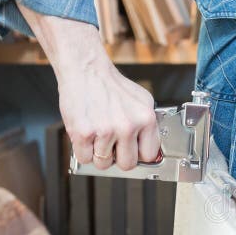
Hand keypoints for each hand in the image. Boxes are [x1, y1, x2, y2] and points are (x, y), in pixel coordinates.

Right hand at [17, 2, 159, 169]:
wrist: (86, 69)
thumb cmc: (112, 86)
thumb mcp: (142, 101)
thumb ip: (149, 125)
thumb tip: (152, 150)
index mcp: (146, 119)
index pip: (149, 155)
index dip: (139, 155)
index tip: (132, 152)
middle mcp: (128, 126)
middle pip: (127, 164)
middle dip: (119, 158)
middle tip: (112, 146)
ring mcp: (105, 131)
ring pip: (104, 164)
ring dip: (99, 154)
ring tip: (98, 136)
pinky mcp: (83, 133)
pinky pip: (85, 158)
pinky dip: (83, 150)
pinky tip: (86, 135)